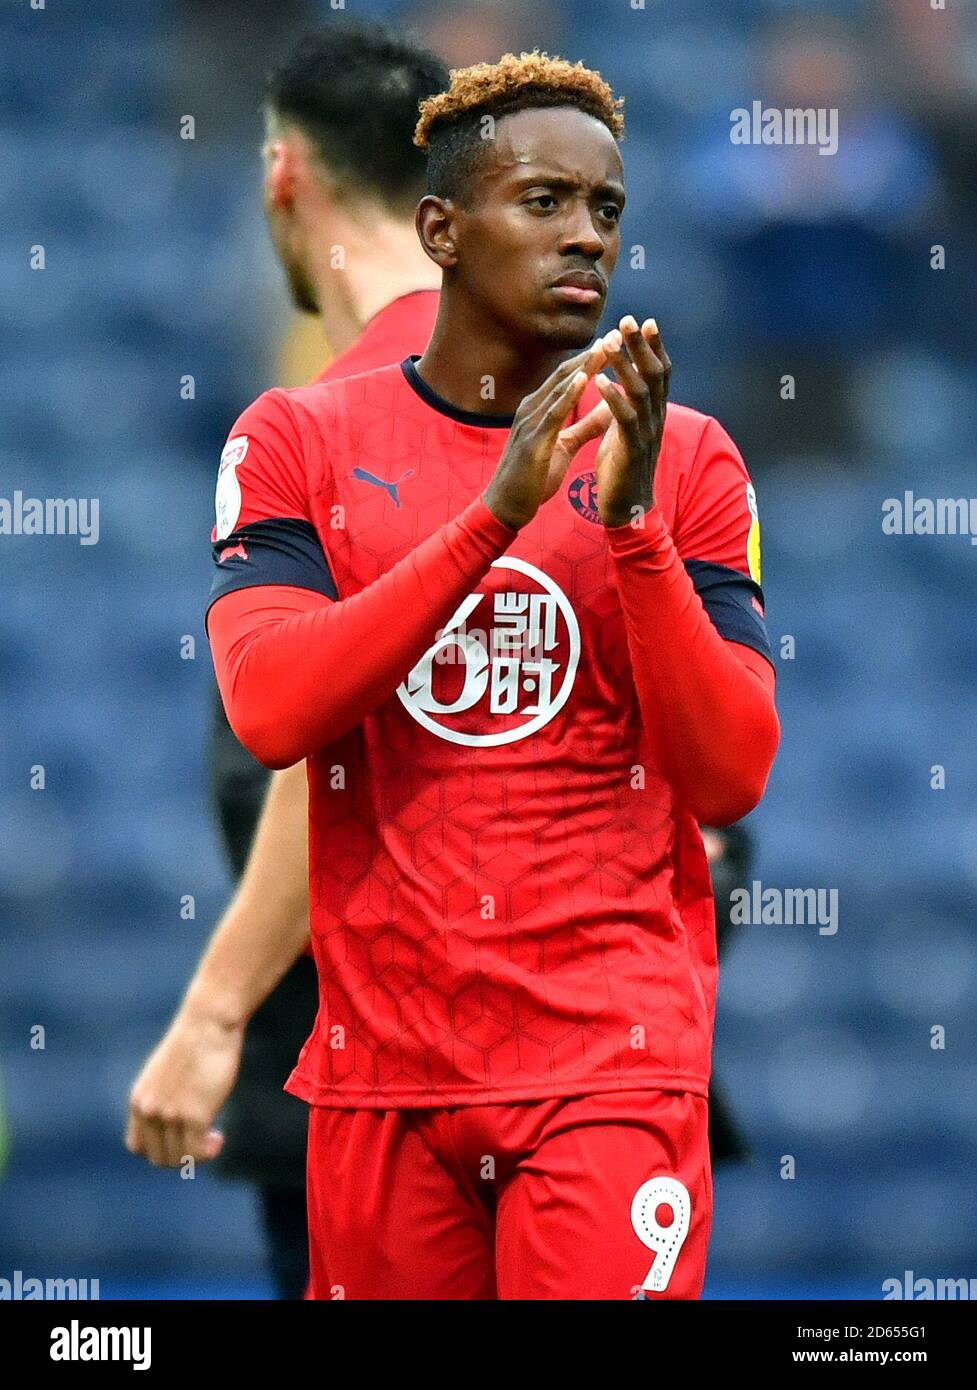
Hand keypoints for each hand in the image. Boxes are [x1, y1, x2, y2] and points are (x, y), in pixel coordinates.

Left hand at [125, 1002, 243, 1167]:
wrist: (208, 1023)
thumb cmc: (194, 1043)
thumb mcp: (166, 1074)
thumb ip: (164, 1098)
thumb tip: (175, 1124)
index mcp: (139, 1100)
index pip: (138, 1147)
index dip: (160, 1149)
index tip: (181, 1140)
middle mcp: (149, 1111)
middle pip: (159, 1158)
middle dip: (181, 1155)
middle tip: (203, 1140)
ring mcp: (170, 1115)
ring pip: (179, 1158)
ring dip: (197, 1155)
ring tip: (214, 1139)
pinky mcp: (194, 1116)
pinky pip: (197, 1152)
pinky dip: (209, 1152)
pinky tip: (219, 1139)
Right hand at [483, 340, 607, 530]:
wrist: (506, 506)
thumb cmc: (532, 478)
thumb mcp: (565, 446)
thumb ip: (585, 426)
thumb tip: (609, 409)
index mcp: (540, 409)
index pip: (569, 377)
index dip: (593, 358)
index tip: (617, 342)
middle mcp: (532, 408)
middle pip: (566, 374)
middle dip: (593, 354)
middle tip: (618, 334)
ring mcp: (529, 422)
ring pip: (560, 387)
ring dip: (584, 366)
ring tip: (607, 347)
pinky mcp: (532, 440)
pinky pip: (553, 412)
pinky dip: (568, 393)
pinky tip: (584, 379)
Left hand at [585, 317, 670, 528]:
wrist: (625, 508)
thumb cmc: (621, 469)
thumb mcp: (625, 432)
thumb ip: (627, 409)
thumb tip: (626, 386)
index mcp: (653, 414)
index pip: (659, 374)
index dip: (654, 348)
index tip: (646, 322)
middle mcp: (655, 419)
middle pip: (654, 375)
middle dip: (642, 346)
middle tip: (631, 320)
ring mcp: (646, 434)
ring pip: (640, 392)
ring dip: (625, 365)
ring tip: (611, 342)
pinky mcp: (631, 450)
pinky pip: (624, 419)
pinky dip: (612, 399)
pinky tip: (600, 383)